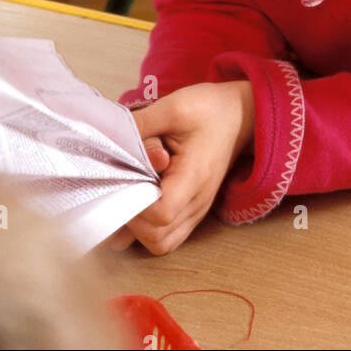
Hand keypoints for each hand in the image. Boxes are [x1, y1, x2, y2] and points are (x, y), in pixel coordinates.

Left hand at [106, 81, 254, 255]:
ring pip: (161, 244)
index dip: (135, 206)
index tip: (126, 181)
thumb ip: (141, 125)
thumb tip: (111, 143)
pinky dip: (149, 229)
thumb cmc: (208, 110)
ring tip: (132, 196)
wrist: (239, 116)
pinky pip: (167, 237)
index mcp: (194, 176)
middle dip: (132, 219)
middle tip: (124, 188)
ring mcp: (197, 210)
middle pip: (158, 238)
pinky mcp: (192, 211)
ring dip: (139, 229)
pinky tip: (141, 202)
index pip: (161, 215)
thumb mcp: (173, 106)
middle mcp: (198, 202)